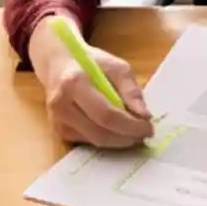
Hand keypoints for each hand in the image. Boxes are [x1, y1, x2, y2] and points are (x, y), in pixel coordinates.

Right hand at [28, 16, 153, 147]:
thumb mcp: (116, 66)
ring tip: (134, 132)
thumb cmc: (91, 64)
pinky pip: (88, 141)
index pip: (106, 114)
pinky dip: (106, 138)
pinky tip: (116, 130)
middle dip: (127, 137)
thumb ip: (131, 90)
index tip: (149, 127)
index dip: (130, 125)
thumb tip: (144, 116)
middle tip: (145, 134)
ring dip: (119, 140)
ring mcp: (57, 121)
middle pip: (99, 132)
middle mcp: (61, 105)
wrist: (59, 65)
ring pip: (95, 141)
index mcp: (75, 84)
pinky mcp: (59, 131)